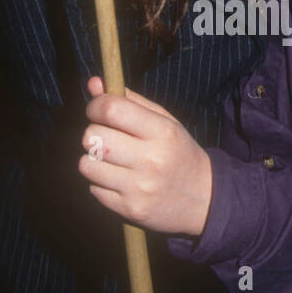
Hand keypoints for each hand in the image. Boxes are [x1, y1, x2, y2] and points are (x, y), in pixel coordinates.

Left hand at [79, 76, 211, 235]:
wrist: (204, 200)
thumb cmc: (179, 153)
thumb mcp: (164, 122)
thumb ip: (129, 101)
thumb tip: (93, 83)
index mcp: (162, 132)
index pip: (111, 110)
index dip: (95, 106)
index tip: (97, 109)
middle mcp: (150, 160)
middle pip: (92, 137)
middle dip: (93, 133)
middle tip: (106, 137)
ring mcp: (139, 188)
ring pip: (86, 164)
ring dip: (93, 159)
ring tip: (111, 160)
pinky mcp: (130, 210)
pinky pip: (93, 189)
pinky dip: (100, 183)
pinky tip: (119, 181)